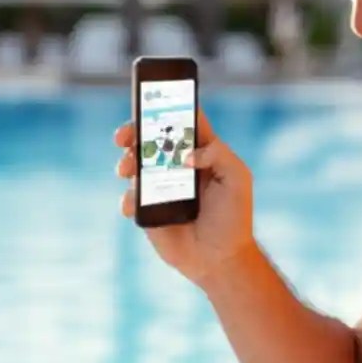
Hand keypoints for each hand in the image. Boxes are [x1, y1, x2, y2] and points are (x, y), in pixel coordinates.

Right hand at [115, 109, 255, 286]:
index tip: (152, 103)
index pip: (182, 122)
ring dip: (125, 161)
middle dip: (133, 132)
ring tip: (126, 168)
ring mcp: (160, 186)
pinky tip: (135, 204)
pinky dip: (128, 198)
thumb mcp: (237, 177)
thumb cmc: (234, 216)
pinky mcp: (148, 210)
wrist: (219, 259)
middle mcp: (177, 165)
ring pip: (135, 164)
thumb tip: (187, 153)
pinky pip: (130, 198)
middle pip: (150, 139)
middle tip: (124, 136)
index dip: (167, 109)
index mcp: (201, 152)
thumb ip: (218, 154)